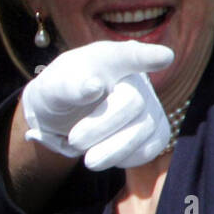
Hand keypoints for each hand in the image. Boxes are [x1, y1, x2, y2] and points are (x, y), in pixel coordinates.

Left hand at [21, 41, 173, 170]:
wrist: (60, 119)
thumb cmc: (56, 96)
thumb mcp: (50, 89)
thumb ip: (67, 87)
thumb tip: (94, 86)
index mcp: (109, 59)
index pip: (130, 55)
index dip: (148, 56)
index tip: (164, 56)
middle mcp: (135, 79)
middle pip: (133, 102)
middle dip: (101, 126)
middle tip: (75, 139)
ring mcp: (149, 105)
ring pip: (144, 129)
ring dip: (111, 149)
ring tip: (88, 158)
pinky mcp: (155, 131)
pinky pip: (150, 148)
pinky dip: (125, 157)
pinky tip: (106, 153)